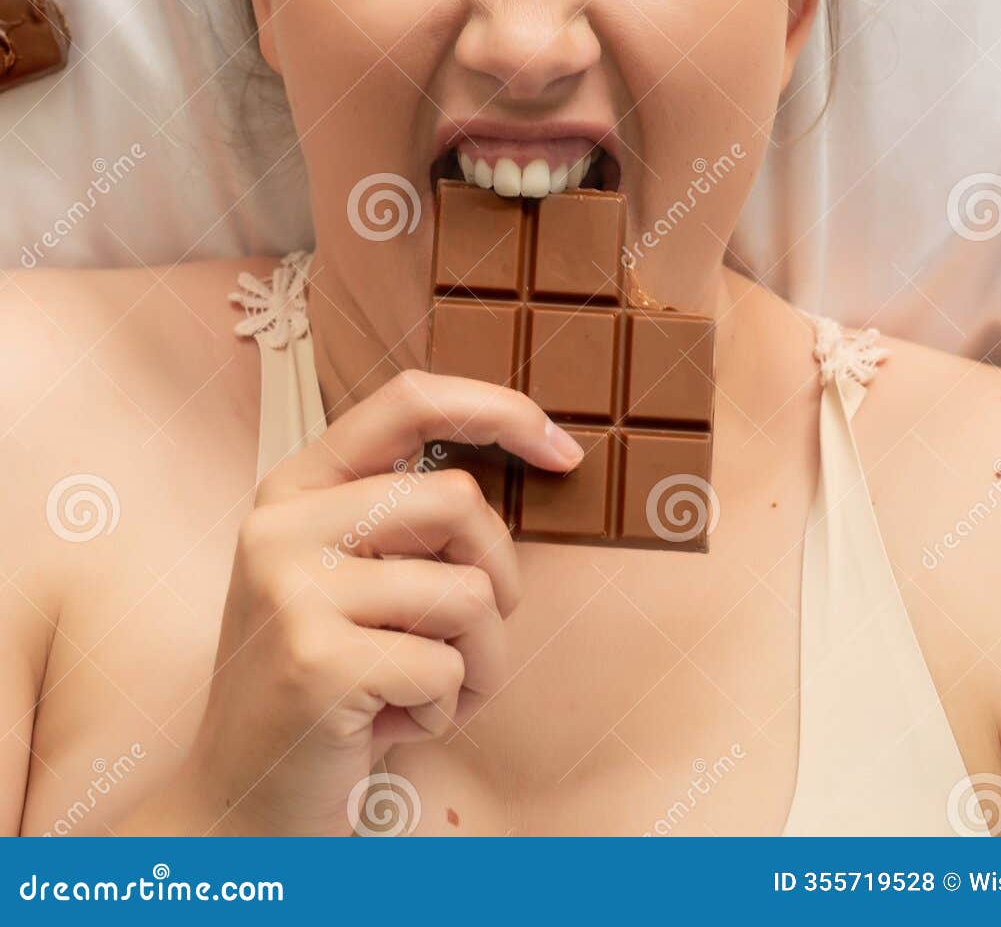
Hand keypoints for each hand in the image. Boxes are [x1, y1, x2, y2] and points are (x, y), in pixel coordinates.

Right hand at [179, 369, 582, 835]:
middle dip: (499, 576)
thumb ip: (405, 518)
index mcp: (294, 487)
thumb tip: (533, 455)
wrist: (237, 801)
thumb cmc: (322, 682)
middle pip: (459, 500)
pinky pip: (446, 668)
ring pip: (470, 594)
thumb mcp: (345, 576)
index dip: (499, 410)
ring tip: (427, 691)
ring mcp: (292, 590)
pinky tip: (392, 725)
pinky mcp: (316, 660)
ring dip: (478, 662)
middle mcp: (282, 524)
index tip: (563, 449)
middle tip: (470, 635)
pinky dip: (445, 709)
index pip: (409, 400)